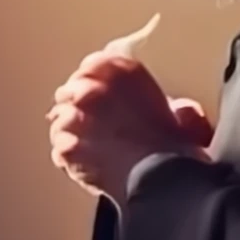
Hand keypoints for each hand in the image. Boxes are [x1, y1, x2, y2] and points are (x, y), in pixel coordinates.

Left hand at [46, 39, 210, 206]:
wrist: (162, 176)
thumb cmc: (174, 145)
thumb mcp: (179, 110)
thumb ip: (167, 101)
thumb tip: (176, 109)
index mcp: (122, 70)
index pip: (93, 64)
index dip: (93, 79)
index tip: (96, 90)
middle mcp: (94, 87)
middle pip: (70, 90)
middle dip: (76, 104)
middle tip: (90, 119)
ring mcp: (76, 117)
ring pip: (60, 120)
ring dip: (71, 131)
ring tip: (89, 145)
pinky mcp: (67, 145)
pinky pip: (59, 148)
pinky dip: (69, 156)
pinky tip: (85, 163)